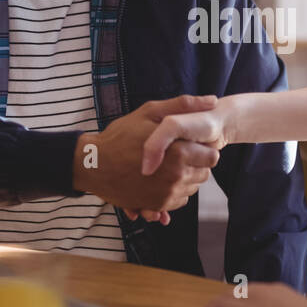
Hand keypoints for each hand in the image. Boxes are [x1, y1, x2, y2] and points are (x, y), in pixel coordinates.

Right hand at [74, 95, 220, 223]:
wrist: (93, 164)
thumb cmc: (121, 136)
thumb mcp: (150, 112)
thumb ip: (183, 105)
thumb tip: (213, 100)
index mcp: (179, 154)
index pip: (212, 157)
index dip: (201, 148)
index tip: (188, 144)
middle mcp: (176, 177)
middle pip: (204, 174)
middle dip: (194, 164)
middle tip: (175, 155)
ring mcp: (166, 194)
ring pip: (191, 189)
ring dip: (184, 179)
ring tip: (165, 166)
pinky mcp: (156, 206)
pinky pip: (178, 200)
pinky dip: (173, 191)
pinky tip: (160, 179)